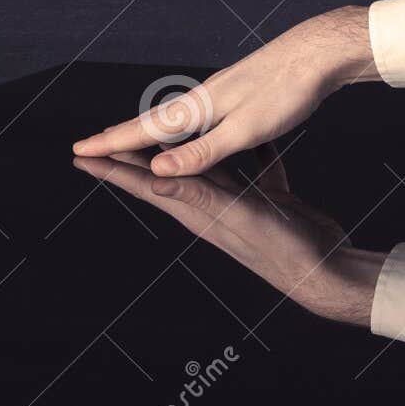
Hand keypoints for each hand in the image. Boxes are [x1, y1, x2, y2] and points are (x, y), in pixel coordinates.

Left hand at [71, 143, 384, 324]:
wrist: (324, 272)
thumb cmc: (282, 250)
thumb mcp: (235, 217)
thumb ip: (196, 196)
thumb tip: (152, 178)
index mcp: (197, 210)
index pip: (144, 185)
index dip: (111, 170)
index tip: (79, 156)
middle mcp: (212, 207)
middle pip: (164, 175)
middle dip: (135, 157)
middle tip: (106, 139)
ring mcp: (239, 205)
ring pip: (204, 169)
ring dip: (182, 151)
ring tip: (164, 133)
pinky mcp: (267, 201)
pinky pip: (254, 168)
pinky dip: (250, 151)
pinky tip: (254, 139)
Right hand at [73, 6, 374, 176]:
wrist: (320, 51)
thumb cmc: (287, 90)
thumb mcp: (246, 129)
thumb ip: (202, 152)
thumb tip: (157, 167)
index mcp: (200, 108)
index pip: (145, 131)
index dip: (111, 144)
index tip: (78, 149)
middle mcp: (204, 97)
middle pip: (154, 122)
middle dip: (121, 137)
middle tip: (90, 145)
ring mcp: (223, 93)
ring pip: (177, 118)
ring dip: (152, 132)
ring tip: (134, 140)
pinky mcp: (242, 92)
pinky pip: (201, 115)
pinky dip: (186, 127)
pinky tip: (198, 127)